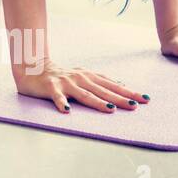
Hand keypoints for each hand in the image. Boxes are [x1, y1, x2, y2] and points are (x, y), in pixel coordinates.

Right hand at [15, 61, 148, 113]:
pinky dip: (62, 103)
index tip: (145, 99)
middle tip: (135, 106)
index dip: (128, 92)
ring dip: (98, 102)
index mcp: (89, 76)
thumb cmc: (59, 75)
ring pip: (85, 94)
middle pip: (103, 90)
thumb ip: (99, 81)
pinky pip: (57, 97)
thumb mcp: (82, 76)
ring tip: (111, 110)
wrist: (32, 67)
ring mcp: (66, 82)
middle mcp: (80, 78)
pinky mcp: (51, 87)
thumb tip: (121, 84)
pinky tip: (67, 111)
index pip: (112, 85)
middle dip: (120, 98)